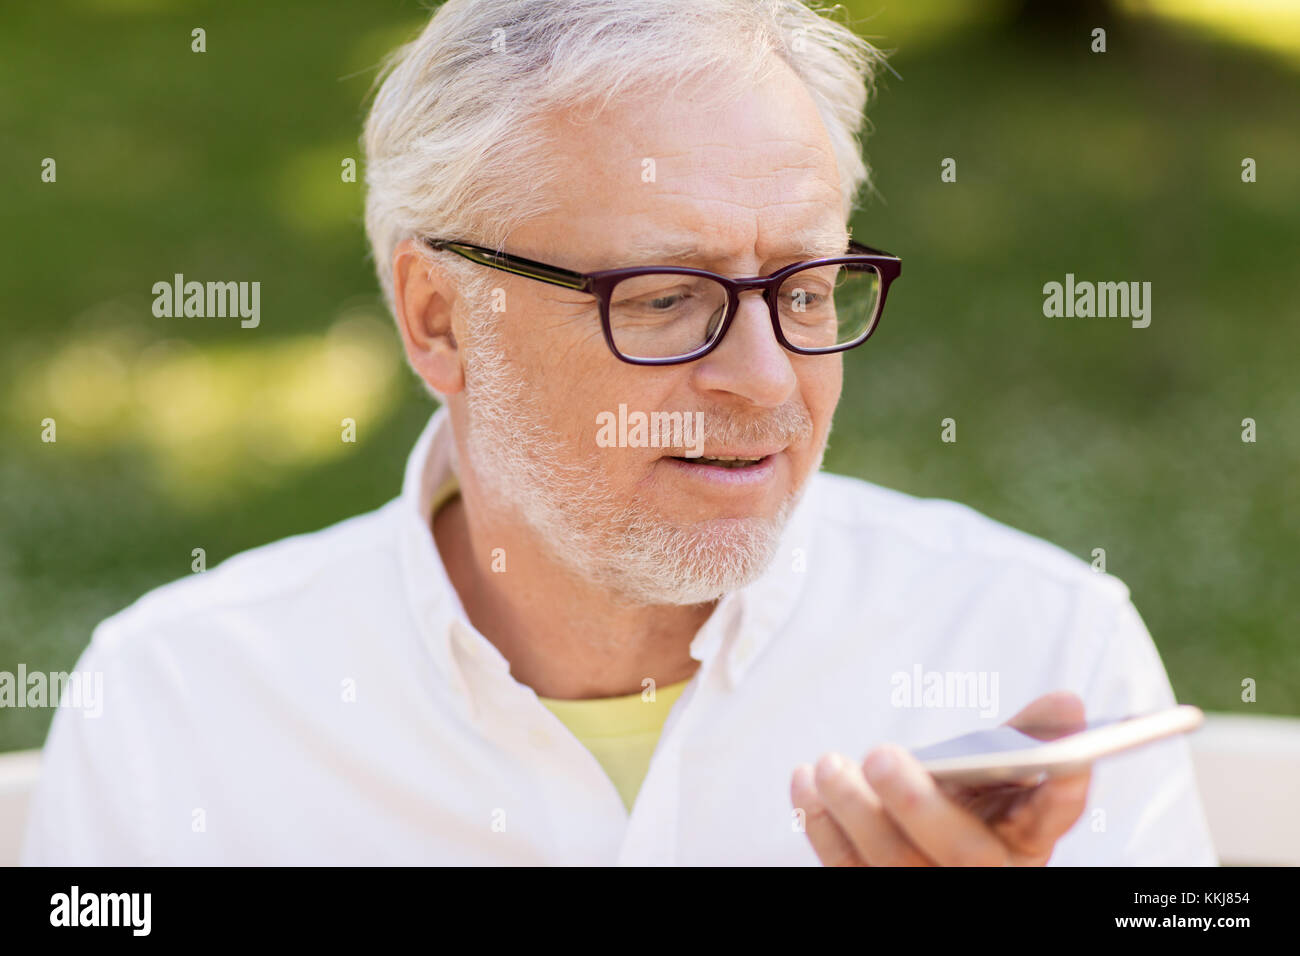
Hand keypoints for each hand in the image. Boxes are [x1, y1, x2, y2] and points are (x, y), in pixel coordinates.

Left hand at [790, 691, 1090, 865]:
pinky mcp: (878, 890)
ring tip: (827, 765)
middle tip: (880, 755)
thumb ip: (1023, 736)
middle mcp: (984, 873)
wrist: (922, 854)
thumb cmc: (965, 807)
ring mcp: (930, 887)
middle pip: (961, 853)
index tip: (1066, 760)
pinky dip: (820, 826)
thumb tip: (1067, 703)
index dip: (1062, 792)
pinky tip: (803, 783)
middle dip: (919, 804)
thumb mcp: (996, 778)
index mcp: (1024, 839)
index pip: (1054, 819)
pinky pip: (846, 869)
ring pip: (894, 863)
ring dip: (855, 811)